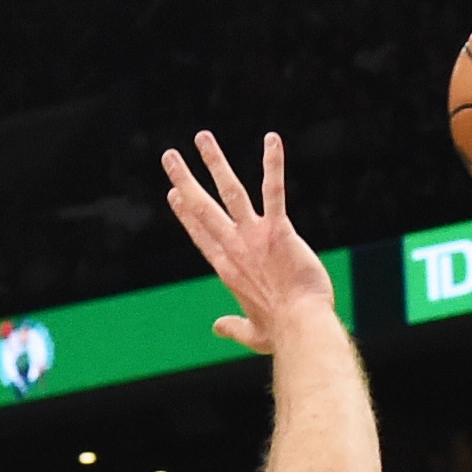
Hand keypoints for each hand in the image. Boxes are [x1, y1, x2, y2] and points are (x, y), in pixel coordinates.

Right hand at [161, 132, 334, 353]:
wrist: (301, 329)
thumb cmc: (281, 333)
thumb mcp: (253, 334)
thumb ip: (234, 328)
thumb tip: (217, 328)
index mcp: (228, 270)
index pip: (202, 235)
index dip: (186, 214)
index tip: (174, 195)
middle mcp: (235, 249)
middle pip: (203, 209)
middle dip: (185, 180)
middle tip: (170, 157)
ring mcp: (255, 237)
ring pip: (230, 192)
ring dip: (215, 162)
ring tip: (202, 137)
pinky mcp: (279, 231)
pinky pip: (274, 191)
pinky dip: (272, 164)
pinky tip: (271, 139)